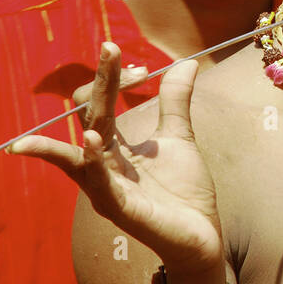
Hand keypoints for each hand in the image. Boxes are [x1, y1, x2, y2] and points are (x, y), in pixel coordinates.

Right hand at [9, 42, 224, 283]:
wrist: (202, 236)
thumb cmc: (184, 192)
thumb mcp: (178, 138)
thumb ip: (175, 102)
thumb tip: (186, 62)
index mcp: (112, 149)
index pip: (98, 105)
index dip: (113, 79)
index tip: (141, 67)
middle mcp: (102, 167)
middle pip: (91, 119)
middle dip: (100, 83)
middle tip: (111, 47)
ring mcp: (107, 189)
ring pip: (80, 156)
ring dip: (83, 129)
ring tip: (81, 98)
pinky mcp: (121, 210)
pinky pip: (101, 185)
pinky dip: (93, 164)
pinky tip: (90, 143)